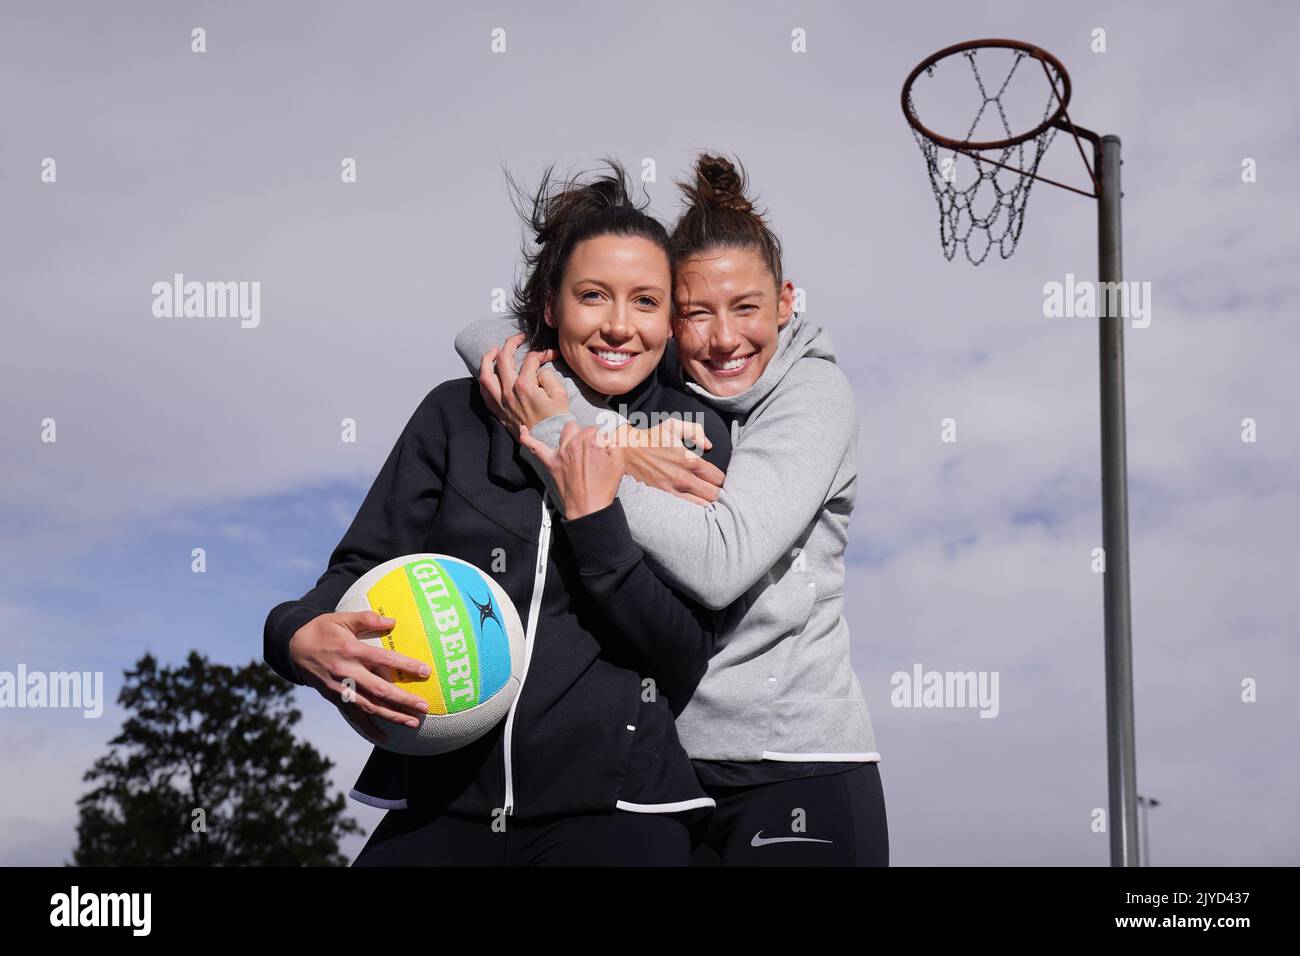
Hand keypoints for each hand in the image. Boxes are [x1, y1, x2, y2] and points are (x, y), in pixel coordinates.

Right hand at [288, 610, 431, 744]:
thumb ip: (367, 619)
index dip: (406, 666)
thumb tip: (392, 620)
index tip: (426, 671)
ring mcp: (339, 689)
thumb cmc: (322, 630)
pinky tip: (385, 737)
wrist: (293, 647)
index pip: (384, 660)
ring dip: (392, 716)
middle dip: (403, 700)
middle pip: (379, 689)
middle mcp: (346, 672)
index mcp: (351, 651)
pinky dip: (369, 728)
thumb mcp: (342, 618)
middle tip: (424, 707)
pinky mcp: (334, 698)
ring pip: (369, 707)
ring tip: (413, 723)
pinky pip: (354, 716)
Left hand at [477, 332, 569, 440]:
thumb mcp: (560, 393)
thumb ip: (547, 375)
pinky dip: (485, 380)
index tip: (549, 354)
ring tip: (494, 350)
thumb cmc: (556, 418)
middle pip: (504, 359)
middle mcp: (509, 392)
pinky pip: (485, 392)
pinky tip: (490, 373)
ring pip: (486, 375)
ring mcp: (501, 402)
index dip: (542, 353)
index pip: (530, 359)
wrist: (550, 440)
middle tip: (519, 338)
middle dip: (512, 343)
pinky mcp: (498, 411)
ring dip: (488, 359)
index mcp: (525, 386)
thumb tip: (537, 369)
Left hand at [519, 421, 623, 519]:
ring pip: (568, 429)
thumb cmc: (604, 488)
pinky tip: (523, 429)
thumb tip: (607, 436)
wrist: (588, 508)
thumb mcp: (619, 463)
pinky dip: (527, 437)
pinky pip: (535, 447)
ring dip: (574, 433)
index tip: (605, 452)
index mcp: (593, 442)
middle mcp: (575, 444)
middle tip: (595, 453)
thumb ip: (614, 443)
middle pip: (585, 429)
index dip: (603, 441)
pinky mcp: (551, 462)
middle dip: (591, 437)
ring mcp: (561, 452)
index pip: (599, 431)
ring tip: (579, 443)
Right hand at [619, 419, 723, 504]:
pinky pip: (686, 508)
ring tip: (710, 501)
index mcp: (690, 460)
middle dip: (720, 494)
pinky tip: (697, 506)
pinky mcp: (664, 496)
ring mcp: (674, 489)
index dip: (723, 480)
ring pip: (702, 505)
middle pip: (713, 494)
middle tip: (720, 492)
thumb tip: (708, 445)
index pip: (718, 478)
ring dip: (709, 503)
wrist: (628, 451)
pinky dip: (695, 509)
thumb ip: (696, 431)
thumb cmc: (652, 437)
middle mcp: (684, 477)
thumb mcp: (675, 425)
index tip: (721, 480)